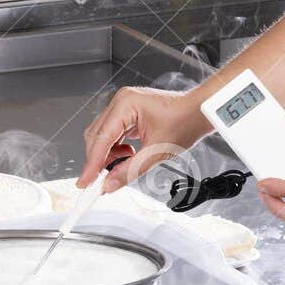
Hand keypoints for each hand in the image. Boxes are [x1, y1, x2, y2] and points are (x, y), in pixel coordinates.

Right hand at [80, 86, 208, 192]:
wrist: (199, 111)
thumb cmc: (185, 121)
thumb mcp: (156, 153)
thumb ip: (129, 170)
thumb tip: (109, 183)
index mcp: (126, 105)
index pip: (101, 138)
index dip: (91, 164)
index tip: (85, 182)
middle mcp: (121, 101)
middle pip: (96, 136)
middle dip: (100, 160)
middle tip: (104, 180)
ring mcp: (123, 105)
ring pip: (102, 135)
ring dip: (109, 154)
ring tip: (126, 162)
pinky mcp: (127, 111)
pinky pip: (112, 132)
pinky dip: (116, 148)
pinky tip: (129, 154)